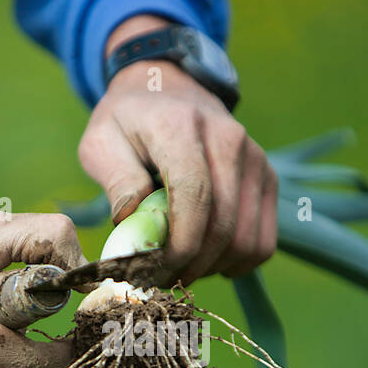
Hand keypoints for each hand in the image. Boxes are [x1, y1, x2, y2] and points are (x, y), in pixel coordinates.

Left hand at [77, 15, 277, 284]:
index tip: (154, 271)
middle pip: (223, 225)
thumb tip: (132, 223)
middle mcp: (228, 139)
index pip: (194, 196)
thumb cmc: (128, 123)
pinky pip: (263, 240)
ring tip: (180, 269)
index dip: (179, 245)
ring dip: (212, 268)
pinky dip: (237, 263)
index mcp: (181, 127)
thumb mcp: (100, 142)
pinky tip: (209, 262)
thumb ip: (116, 181)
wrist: (169, 87)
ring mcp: (254, 158)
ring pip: (245, 239)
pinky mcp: (267, 177)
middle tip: (159, 280)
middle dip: (190, 265)